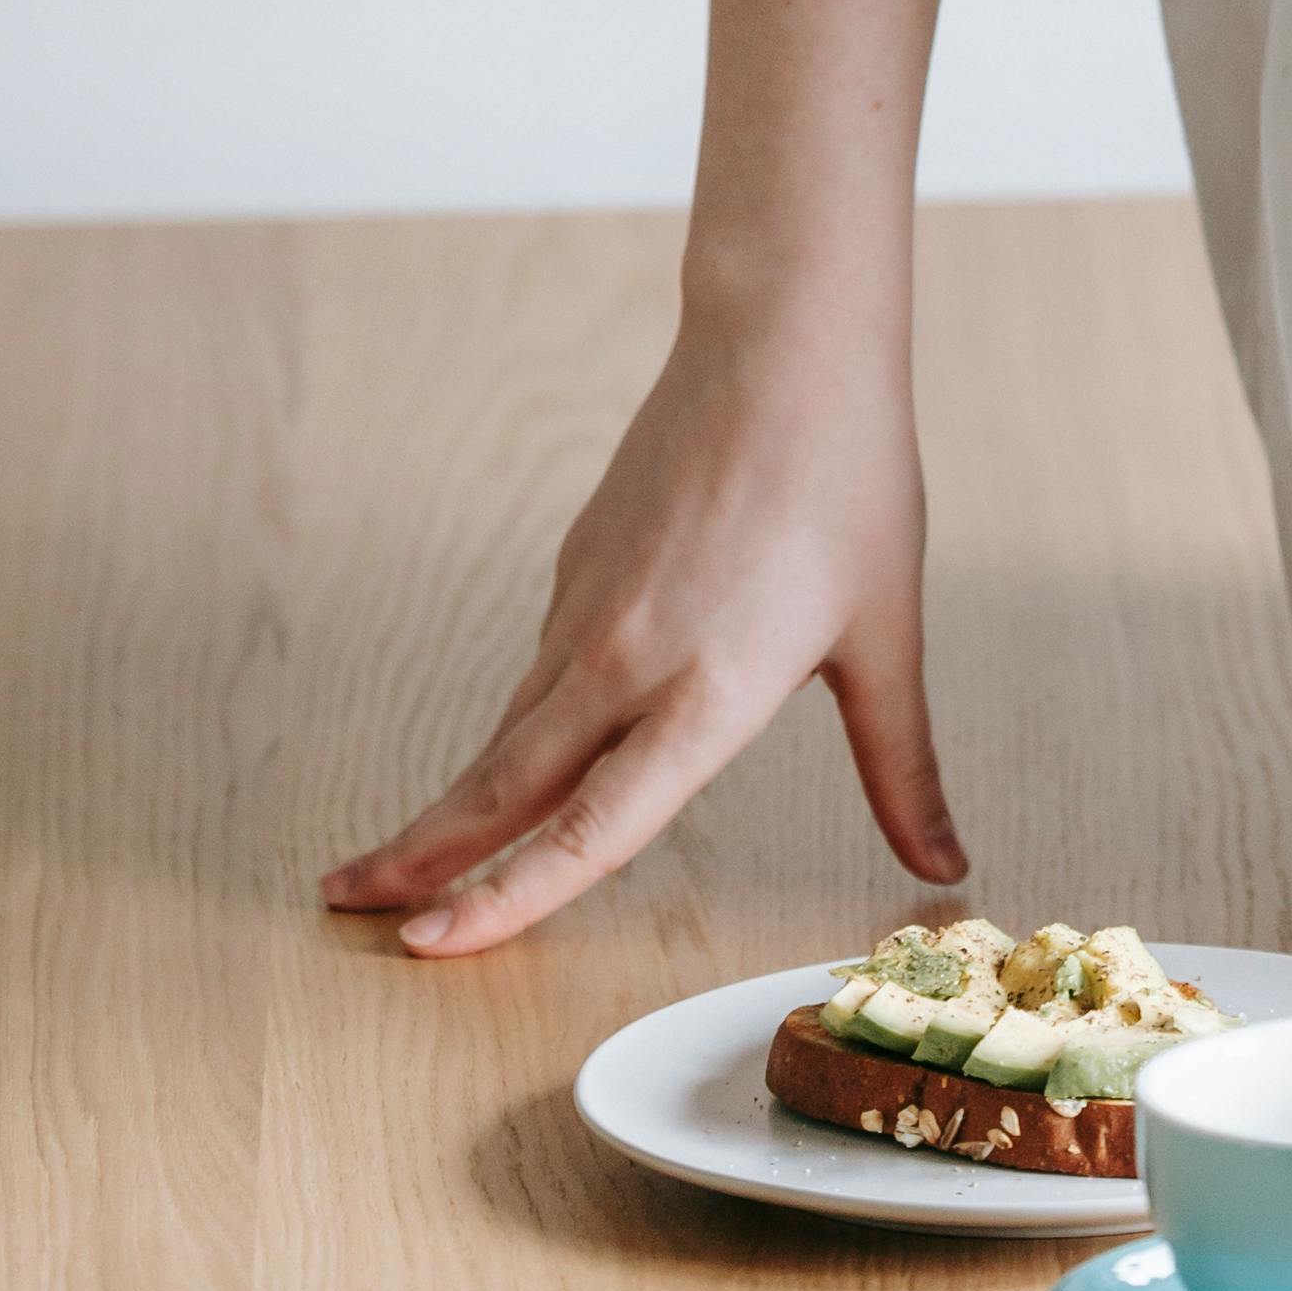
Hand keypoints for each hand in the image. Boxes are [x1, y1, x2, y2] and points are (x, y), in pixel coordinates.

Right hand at [318, 302, 964, 956]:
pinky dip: (512, 731)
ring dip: (451, 800)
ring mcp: (590, 607)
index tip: (427, 947)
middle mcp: (628, 659)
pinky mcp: (578, 566)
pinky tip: (516, 753)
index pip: (591, 827)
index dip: (509, 896)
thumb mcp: (888, 637)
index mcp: (707, 691)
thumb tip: (945, 862)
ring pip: (511, 731)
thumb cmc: (848, 481)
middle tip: (345, 908)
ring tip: (402, 858)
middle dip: (419, 858)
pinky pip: (539, 673)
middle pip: (503, 785)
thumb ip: (903, 767)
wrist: (783, 343)